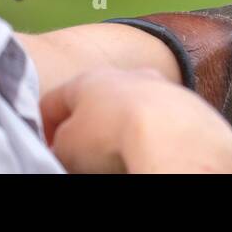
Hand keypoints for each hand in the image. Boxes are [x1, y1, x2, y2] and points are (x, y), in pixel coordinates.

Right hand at [39, 66, 231, 172]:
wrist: (173, 134)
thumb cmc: (112, 134)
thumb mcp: (68, 146)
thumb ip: (60, 143)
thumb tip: (64, 147)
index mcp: (88, 78)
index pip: (55, 99)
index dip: (45, 125)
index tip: (45, 146)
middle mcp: (126, 74)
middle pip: (97, 101)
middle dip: (88, 126)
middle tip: (80, 154)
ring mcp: (159, 86)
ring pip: (132, 109)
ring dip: (122, 128)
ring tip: (116, 156)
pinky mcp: (186, 105)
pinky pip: (160, 121)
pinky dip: (152, 135)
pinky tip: (149, 151)